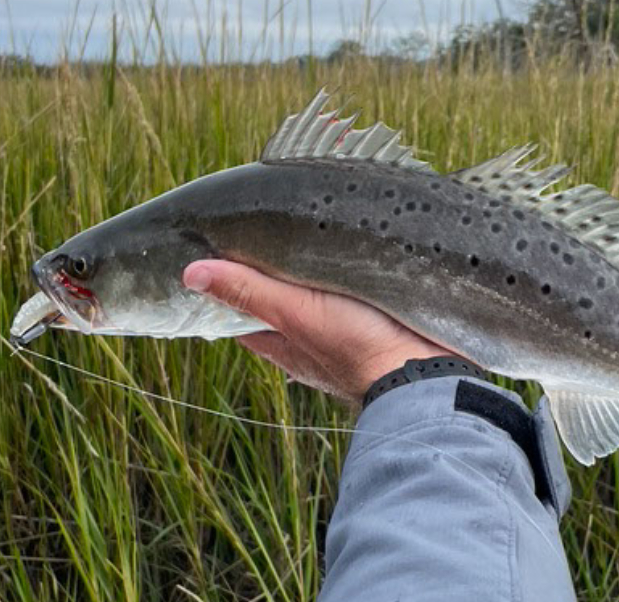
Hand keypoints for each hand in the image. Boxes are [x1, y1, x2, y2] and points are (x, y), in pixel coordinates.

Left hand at [183, 260, 454, 404]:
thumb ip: (251, 292)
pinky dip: (351, 293)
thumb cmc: (358, 345)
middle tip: (274, 244)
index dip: (233, 288)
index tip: (226, 255)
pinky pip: (355, 312)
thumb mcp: (297, 312)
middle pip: (279, 313)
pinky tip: (361, 273)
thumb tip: (192, 274)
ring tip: (319, 250)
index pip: (242, 315)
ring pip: (318, 313)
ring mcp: (345, 348)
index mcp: (283, 345)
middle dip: (275, 285)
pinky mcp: (378, 337)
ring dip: (316, 288)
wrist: (426, 374)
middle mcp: (309, 351)